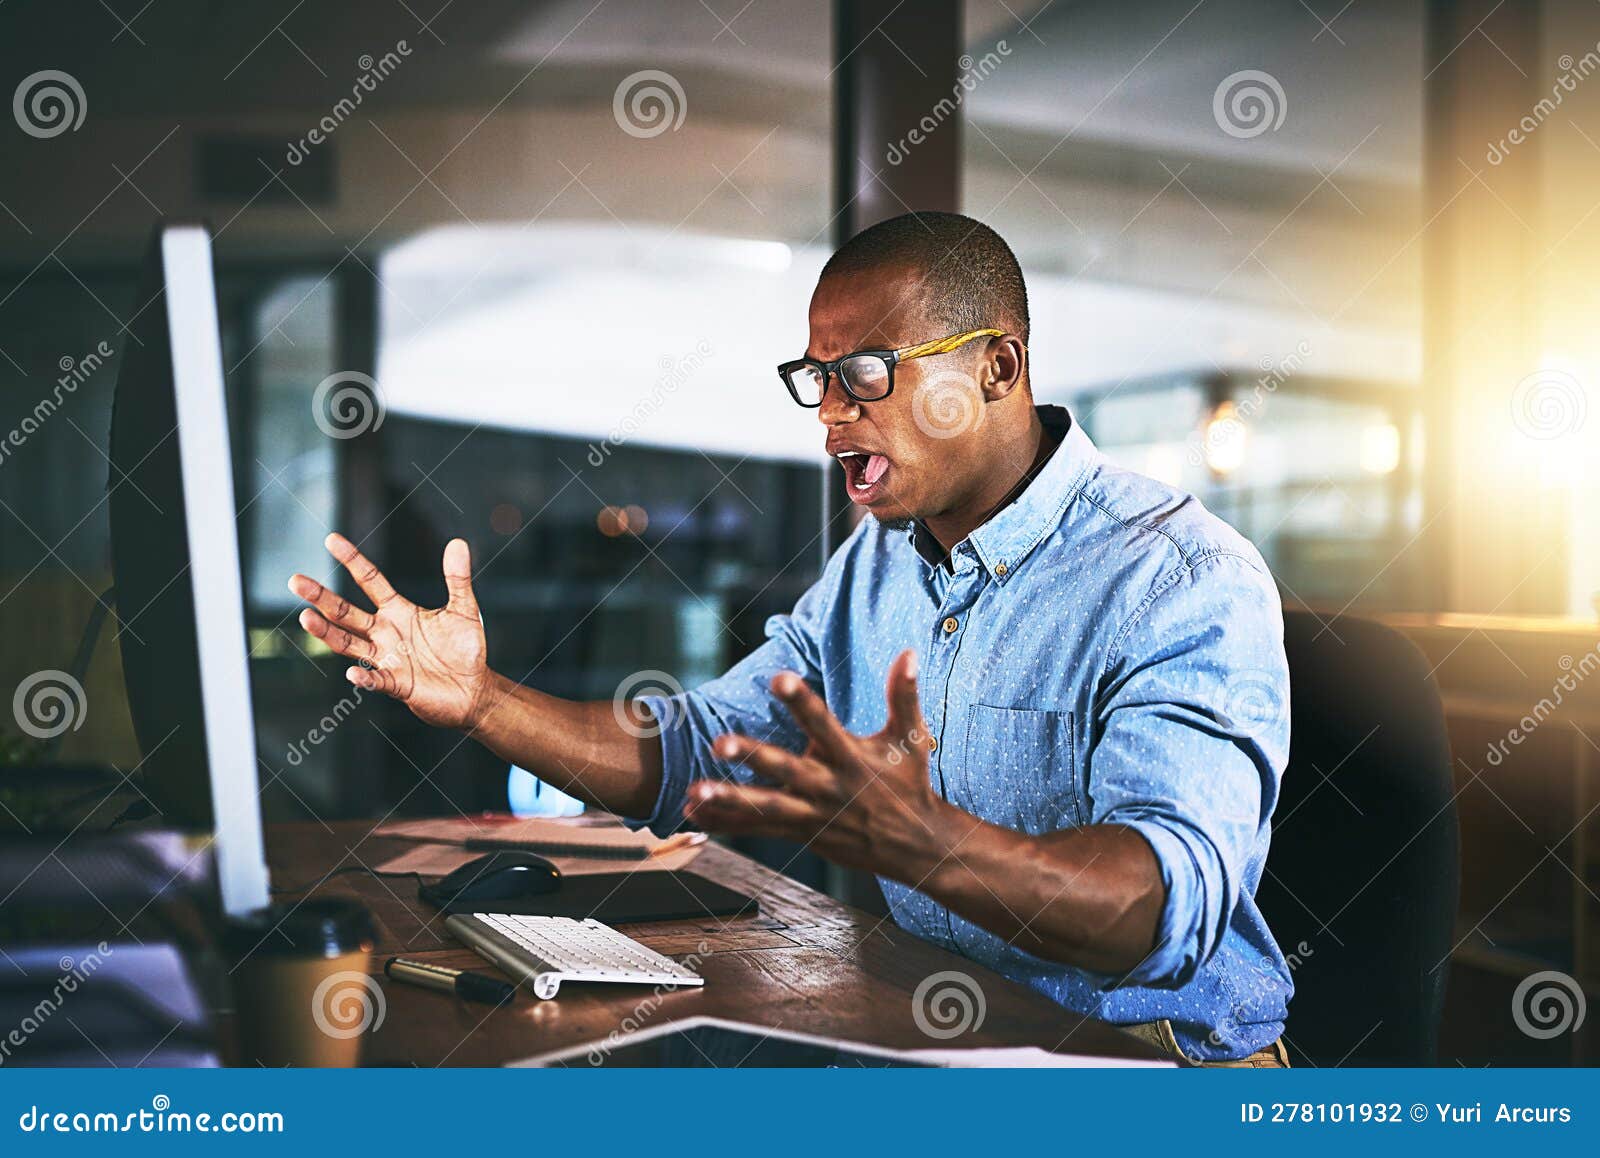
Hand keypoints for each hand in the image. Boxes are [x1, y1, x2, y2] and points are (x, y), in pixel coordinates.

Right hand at [289, 533, 489, 730]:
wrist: (473, 689)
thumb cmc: (464, 649)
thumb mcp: (463, 609)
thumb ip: (458, 578)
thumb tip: (458, 543)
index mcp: (399, 611)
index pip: (370, 581)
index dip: (352, 560)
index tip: (331, 539)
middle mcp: (386, 633)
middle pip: (346, 612)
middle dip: (321, 597)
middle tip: (295, 580)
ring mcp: (388, 659)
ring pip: (348, 644)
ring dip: (327, 633)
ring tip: (306, 618)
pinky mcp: (397, 684)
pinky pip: (377, 680)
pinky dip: (364, 677)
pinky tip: (353, 672)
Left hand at [684, 650, 948, 877]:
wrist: (915, 846)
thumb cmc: (910, 784)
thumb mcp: (911, 739)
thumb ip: (904, 694)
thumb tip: (908, 651)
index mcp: (852, 759)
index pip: (824, 725)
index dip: (802, 701)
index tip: (780, 677)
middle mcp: (829, 787)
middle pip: (787, 771)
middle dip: (754, 758)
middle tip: (720, 744)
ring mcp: (813, 814)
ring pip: (767, 808)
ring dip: (729, 801)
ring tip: (695, 792)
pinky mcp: (802, 834)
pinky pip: (760, 829)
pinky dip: (726, 823)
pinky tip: (692, 815)